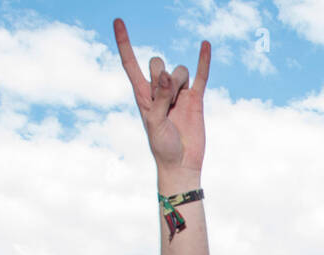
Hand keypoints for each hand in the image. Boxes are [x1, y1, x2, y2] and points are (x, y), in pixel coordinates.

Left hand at [113, 19, 210, 175]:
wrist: (181, 164)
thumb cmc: (162, 147)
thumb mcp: (154, 123)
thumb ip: (159, 99)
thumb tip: (168, 76)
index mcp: (142, 95)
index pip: (130, 63)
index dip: (124, 43)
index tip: (118, 21)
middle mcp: (159, 90)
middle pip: (158, 64)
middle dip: (162, 76)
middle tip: (164, 98)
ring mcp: (179, 93)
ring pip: (179, 70)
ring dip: (179, 83)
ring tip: (178, 105)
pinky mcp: (196, 99)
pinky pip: (200, 75)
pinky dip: (203, 60)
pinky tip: (205, 44)